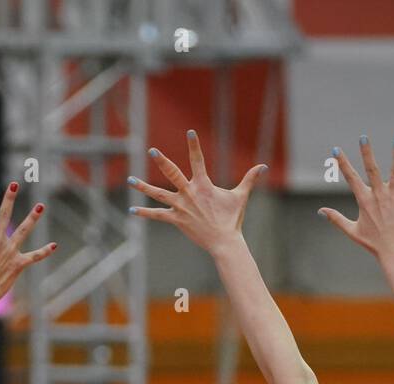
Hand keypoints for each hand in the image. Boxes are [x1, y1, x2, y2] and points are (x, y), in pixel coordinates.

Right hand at [0, 180, 55, 305]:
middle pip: (5, 215)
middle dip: (9, 198)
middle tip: (14, 184)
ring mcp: (10, 251)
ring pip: (24, 231)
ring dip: (33, 218)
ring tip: (41, 206)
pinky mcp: (19, 264)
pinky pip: (34, 257)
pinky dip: (44, 252)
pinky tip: (55, 245)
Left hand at [128, 130, 267, 254]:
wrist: (224, 241)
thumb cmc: (232, 219)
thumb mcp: (240, 196)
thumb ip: (249, 179)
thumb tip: (263, 166)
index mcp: (204, 185)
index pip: (198, 160)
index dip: (194, 145)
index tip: (190, 132)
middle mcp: (189, 193)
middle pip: (172, 174)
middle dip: (162, 161)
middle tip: (152, 151)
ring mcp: (180, 206)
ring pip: (158, 194)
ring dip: (143, 187)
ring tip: (130, 180)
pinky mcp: (175, 219)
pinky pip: (157, 215)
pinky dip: (144, 212)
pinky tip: (132, 209)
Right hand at [318, 137, 393, 261]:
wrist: (393, 252)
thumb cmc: (372, 243)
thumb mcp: (351, 231)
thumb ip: (336, 219)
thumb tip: (321, 211)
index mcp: (364, 201)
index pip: (351, 178)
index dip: (343, 163)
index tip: (336, 150)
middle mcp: (378, 196)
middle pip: (371, 169)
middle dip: (366, 152)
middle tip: (363, 137)